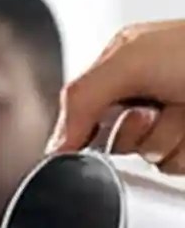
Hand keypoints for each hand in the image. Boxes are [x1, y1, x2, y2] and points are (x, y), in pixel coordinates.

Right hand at [49, 19, 184, 171]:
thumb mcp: (128, 58)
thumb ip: (80, 98)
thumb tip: (56, 146)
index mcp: (124, 66)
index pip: (81, 114)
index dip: (82, 131)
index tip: (86, 138)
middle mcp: (150, 96)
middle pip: (115, 143)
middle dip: (135, 134)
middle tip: (153, 111)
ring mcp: (177, 123)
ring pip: (151, 160)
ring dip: (169, 143)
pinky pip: (178, 169)